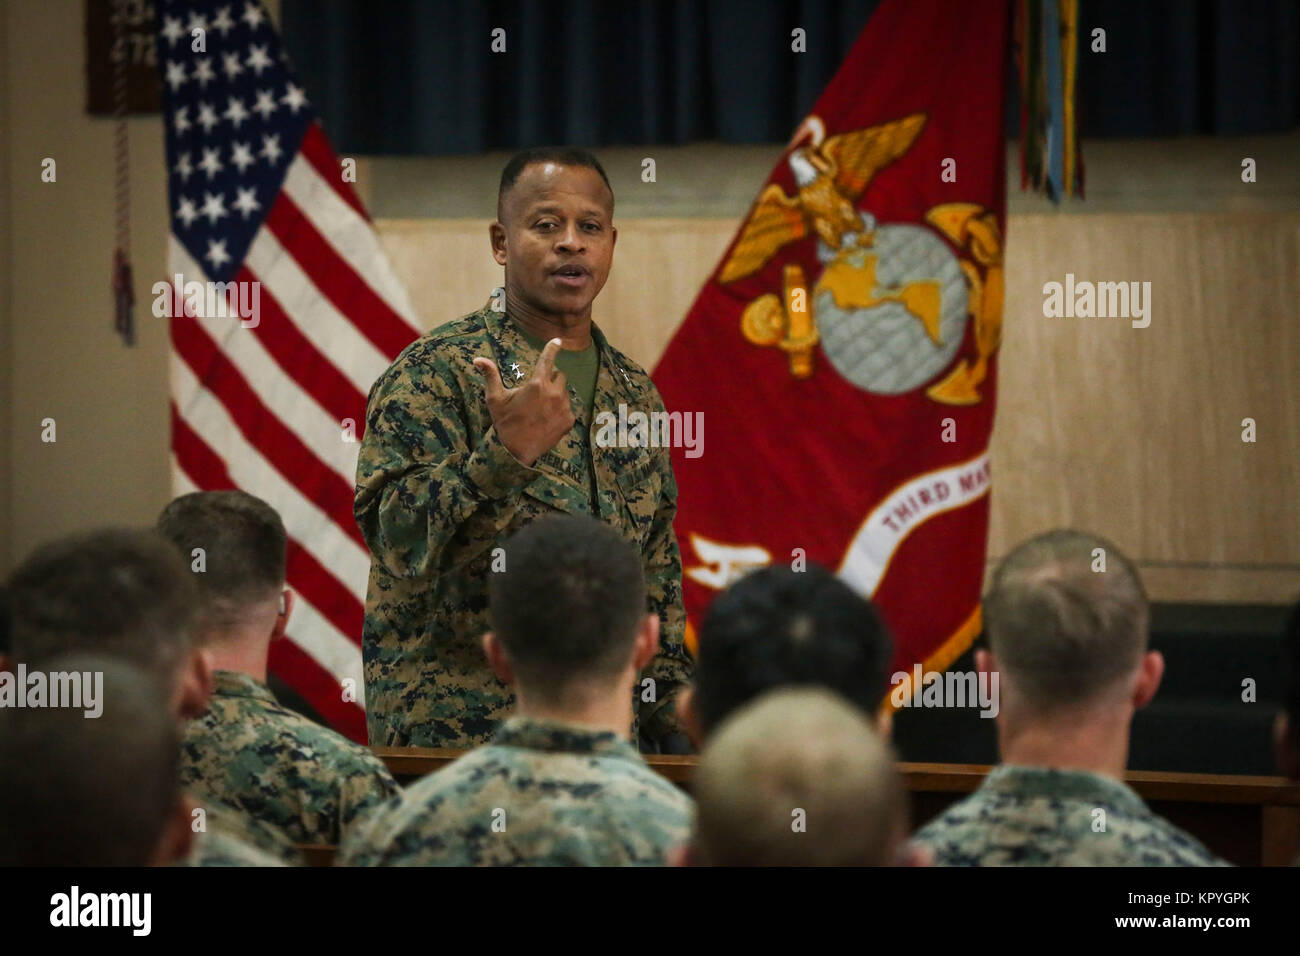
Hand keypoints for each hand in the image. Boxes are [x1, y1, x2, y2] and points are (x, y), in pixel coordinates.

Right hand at [472, 338, 575, 466]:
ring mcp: (564, 407)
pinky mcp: (569, 421)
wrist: (516, 452)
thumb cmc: (505, 423)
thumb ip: (490, 376)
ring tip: (541, 409)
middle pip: (559, 375)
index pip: (547, 360)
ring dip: (555, 395)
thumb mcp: (495, 399)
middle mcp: (554, 393)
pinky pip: (568, 409)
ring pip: (564, 393)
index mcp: (537, 384)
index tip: (558, 341)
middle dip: (551, 378)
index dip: (552, 348)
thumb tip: (478, 359)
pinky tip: (547, 420)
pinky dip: (560, 411)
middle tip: (538, 391)